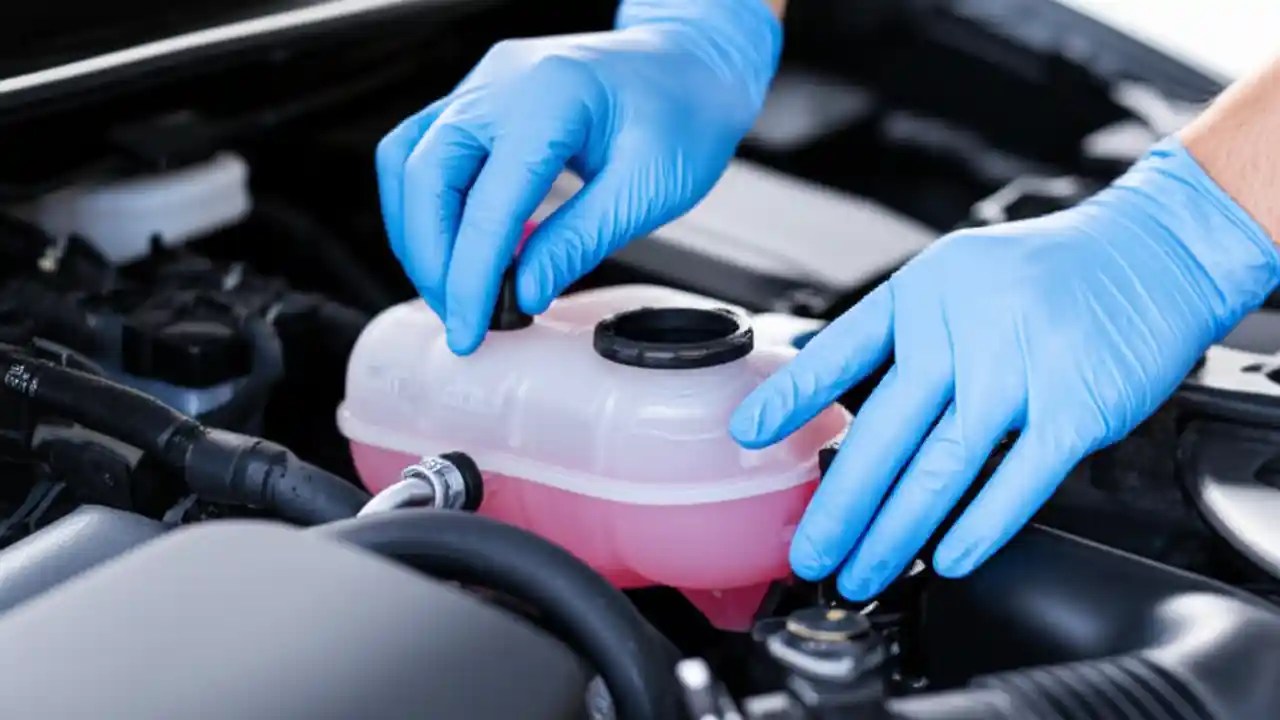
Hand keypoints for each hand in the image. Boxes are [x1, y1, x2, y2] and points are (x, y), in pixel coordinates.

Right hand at [376, 0, 781, 353]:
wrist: (693, 63)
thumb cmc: (685, 111)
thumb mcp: (648, 188)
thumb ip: (579, 241)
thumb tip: (525, 292)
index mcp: (550, 98)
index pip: (487, 203)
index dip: (471, 277)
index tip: (469, 331)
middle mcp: (502, 83)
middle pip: (424, 176)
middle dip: (432, 258)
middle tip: (462, 314)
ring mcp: (485, 85)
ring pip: (411, 161)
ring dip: (421, 232)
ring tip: (458, 286)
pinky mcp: (481, 99)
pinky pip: (426, 149)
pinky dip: (433, 204)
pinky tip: (469, 244)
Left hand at [730, 138, 1279, 598]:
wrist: (1150, 251)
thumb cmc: (1048, 271)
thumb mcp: (955, 275)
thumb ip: (898, 335)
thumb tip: (830, 396)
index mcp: (924, 293)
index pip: (841, 350)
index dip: (791, 396)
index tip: (748, 435)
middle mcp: (964, 328)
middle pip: (885, 432)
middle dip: (840, 504)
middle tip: (810, 553)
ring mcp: (1022, 367)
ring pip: (942, 467)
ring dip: (896, 531)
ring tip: (864, 571)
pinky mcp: (1077, 406)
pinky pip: (1019, 481)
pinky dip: (980, 527)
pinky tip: (947, 558)